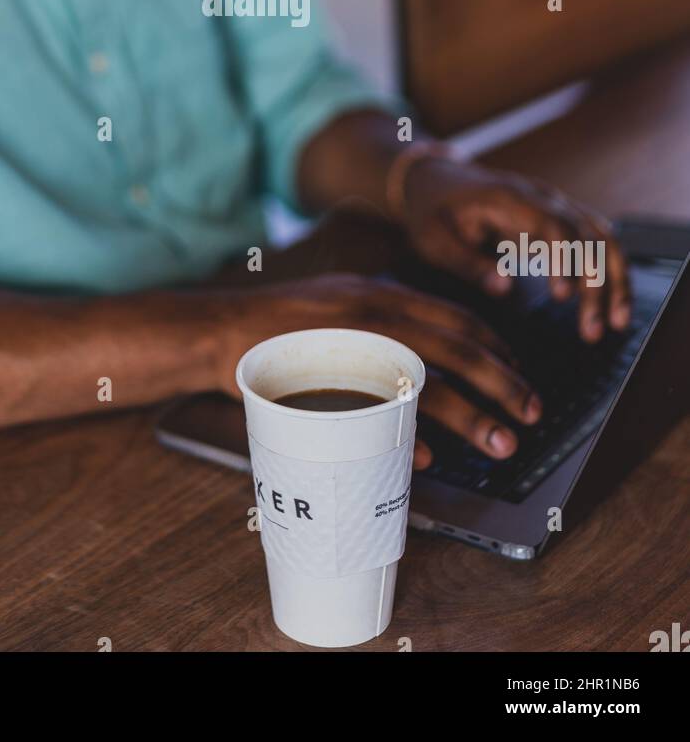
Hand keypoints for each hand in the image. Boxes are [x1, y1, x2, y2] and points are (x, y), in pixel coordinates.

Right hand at [212, 273, 543, 470]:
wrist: (220, 328)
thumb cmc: (282, 322)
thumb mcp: (340, 301)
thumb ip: (381, 317)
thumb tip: (424, 351)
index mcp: (381, 293)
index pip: (455, 317)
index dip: (495, 347)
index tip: (518, 372)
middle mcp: (375, 314)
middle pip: (457, 350)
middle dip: (503, 384)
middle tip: (532, 413)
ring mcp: (355, 347)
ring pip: (430, 383)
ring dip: (472, 418)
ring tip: (501, 444)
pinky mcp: (330, 380)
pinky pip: (381, 414)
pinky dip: (409, 437)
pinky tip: (427, 460)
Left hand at [397, 155, 630, 342]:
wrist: (434, 180)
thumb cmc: (431, 211)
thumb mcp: (434, 239)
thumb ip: (468, 263)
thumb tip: (504, 289)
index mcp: (511, 198)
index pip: (552, 225)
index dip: (564, 258)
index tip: (563, 297)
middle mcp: (542, 197)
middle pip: (587, 234)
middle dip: (597, 282)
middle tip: (593, 330)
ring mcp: (555, 205)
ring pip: (602, 236)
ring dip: (614, 278)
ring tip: (617, 323)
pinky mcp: (559, 219)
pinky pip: (597, 240)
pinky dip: (610, 270)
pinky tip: (613, 303)